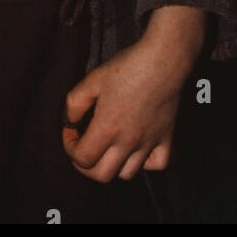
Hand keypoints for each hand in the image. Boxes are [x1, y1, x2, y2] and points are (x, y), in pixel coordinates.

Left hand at [61, 33, 190, 182]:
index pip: (82, 158)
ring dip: (113, 166)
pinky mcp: (166, 139)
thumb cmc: (127, 67)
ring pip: (127, 174)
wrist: (162, 61)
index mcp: (107, 128)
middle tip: (83, 148)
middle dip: (86, 166)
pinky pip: (156, 165)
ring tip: (108, 149)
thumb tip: (70, 121)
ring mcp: (149, 143)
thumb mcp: (92, 79)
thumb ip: (75, 102)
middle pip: (102, 175)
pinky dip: (145, 163)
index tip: (70, 133)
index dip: (70, 148)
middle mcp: (128, 141)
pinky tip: (138, 149)